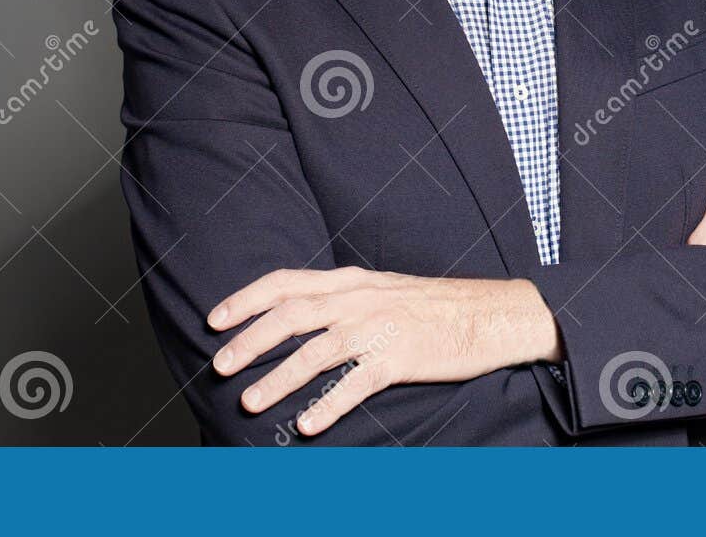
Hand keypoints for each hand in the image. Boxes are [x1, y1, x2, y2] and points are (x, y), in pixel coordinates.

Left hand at [207, 267, 559, 436]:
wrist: (490, 313)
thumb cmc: (434, 306)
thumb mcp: (382, 289)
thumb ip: (342, 299)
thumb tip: (298, 318)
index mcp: (351, 280)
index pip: (286, 282)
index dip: (247, 299)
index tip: (215, 320)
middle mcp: (359, 298)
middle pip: (292, 315)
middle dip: (250, 340)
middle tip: (221, 365)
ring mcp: (380, 327)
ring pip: (317, 350)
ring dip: (279, 377)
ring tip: (250, 401)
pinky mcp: (400, 357)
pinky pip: (356, 383)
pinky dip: (328, 404)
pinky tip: (308, 424)